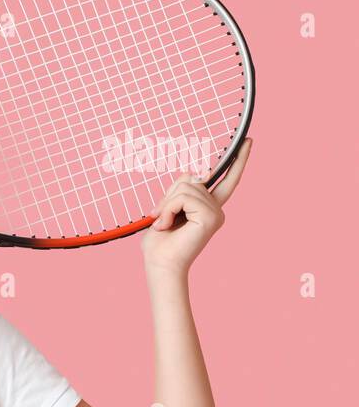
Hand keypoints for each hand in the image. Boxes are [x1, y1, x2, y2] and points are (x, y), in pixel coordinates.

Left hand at [141, 138, 251, 276]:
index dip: (238, 160)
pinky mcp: (211, 217)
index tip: (248, 141)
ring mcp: (216, 212)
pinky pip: (184, 197)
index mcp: (208, 207)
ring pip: (186, 186)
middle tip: (158, 216)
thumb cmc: (160, 241)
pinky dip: (169, 208)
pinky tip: (167, 224)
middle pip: (192, 178)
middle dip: (169, 194)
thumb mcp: (168, 207)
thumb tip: (194, 175)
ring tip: (163, 223)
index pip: (226, 179)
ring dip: (167, 204)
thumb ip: (182, 189)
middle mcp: (217, 208)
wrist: (160, 264)